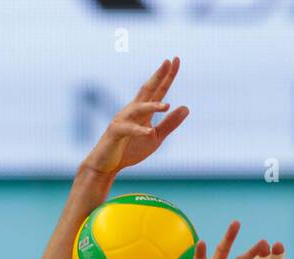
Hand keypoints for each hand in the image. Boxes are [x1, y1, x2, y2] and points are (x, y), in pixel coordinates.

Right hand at [81, 58, 189, 175]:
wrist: (106, 165)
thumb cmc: (130, 150)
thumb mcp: (155, 138)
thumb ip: (169, 124)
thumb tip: (186, 107)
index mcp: (144, 111)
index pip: (158, 90)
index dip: (168, 76)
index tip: (176, 60)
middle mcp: (133, 110)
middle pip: (147, 90)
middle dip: (157, 76)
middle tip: (168, 62)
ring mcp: (123, 119)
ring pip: (138, 109)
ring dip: (151, 107)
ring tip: (166, 106)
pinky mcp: (115, 132)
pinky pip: (128, 129)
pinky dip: (139, 131)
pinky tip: (149, 132)